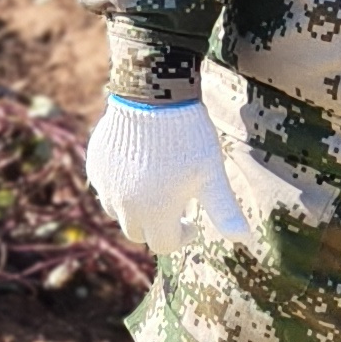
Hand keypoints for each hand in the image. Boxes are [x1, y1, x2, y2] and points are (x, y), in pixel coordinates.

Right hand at [83, 95, 252, 258]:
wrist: (153, 97)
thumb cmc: (188, 138)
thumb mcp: (212, 175)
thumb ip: (224, 211)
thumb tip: (244, 238)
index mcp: (155, 213)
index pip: (164, 245)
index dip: (181, 237)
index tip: (192, 222)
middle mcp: (125, 206)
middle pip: (139, 233)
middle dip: (157, 226)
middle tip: (174, 203)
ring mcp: (107, 187)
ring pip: (119, 213)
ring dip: (136, 210)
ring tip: (156, 187)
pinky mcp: (96, 168)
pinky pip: (106, 189)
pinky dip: (119, 188)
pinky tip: (137, 169)